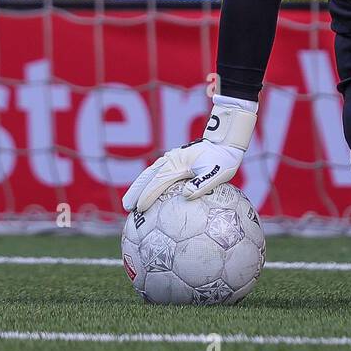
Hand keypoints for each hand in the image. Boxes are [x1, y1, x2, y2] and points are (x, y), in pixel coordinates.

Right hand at [121, 94, 257, 212]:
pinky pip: (157, 173)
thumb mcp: (217, 172)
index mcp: (178, 164)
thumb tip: (186, 195)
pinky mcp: (175, 161)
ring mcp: (171, 159)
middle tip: (126, 207)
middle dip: (136, 191)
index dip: (148, 195)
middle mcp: (171, 160)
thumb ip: (202, 183)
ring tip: (130, 202)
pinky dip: (149, 182)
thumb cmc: (222, 158)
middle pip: (148, 176)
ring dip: (139, 186)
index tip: (139, 208)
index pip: (158, 182)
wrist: (224, 142)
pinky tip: (148, 193)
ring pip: (150, 174)